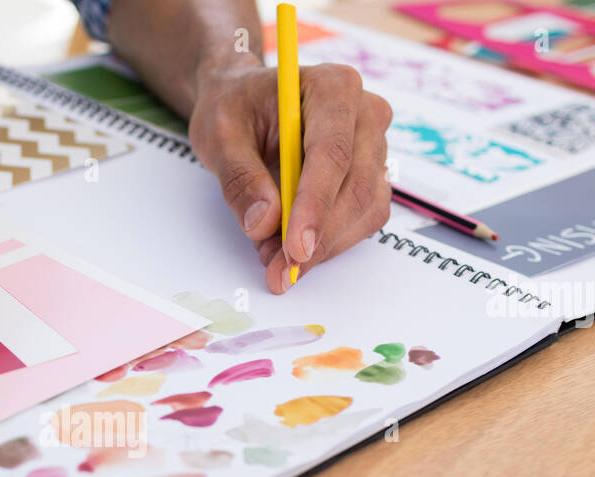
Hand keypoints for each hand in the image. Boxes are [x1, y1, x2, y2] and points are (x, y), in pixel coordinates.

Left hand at [189, 60, 392, 293]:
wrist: (245, 102)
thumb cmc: (235, 108)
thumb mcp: (219, 136)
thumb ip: (240, 179)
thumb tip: (264, 224)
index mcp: (332, 87)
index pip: (333, 154)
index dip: (315, 206)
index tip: (295, 249)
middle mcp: (366, 113)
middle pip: (356, 188)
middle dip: (318, 238)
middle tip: (278, 271)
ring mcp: (374, 146)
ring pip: (365, 210)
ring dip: (324, 245)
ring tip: (274, 258)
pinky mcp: (371, 176)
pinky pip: (362, 219)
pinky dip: (329, 242)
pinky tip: (292, 248)